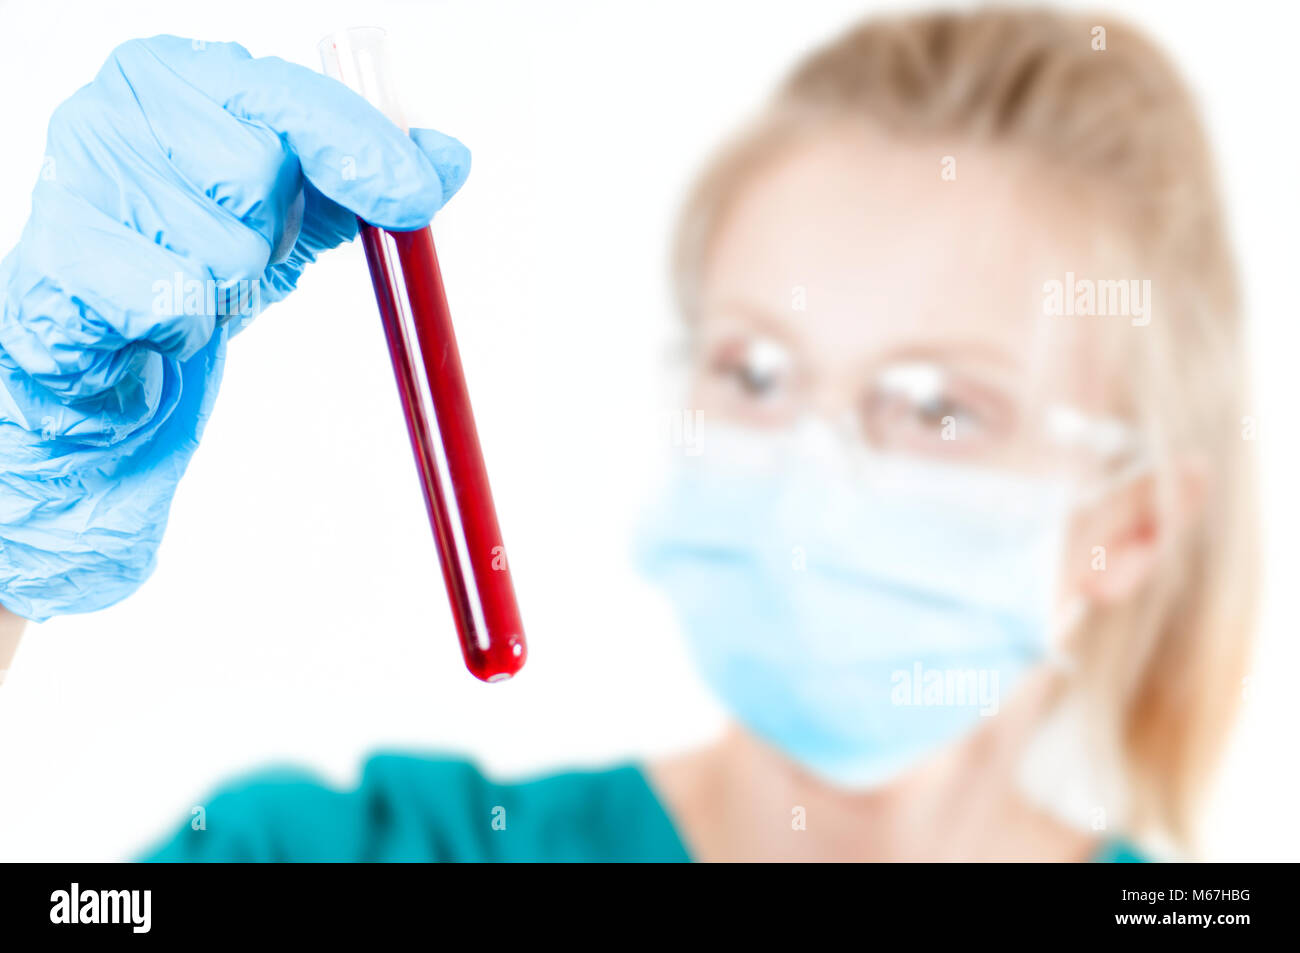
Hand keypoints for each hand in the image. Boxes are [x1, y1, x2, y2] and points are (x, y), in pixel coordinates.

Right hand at [0, 35, 469, 620]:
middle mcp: (122, 106)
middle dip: (271, 238)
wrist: (109, 349)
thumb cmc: (200, 260)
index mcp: (186, 74)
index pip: (290, 97)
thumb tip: (447, 160)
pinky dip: (185, 329)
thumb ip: (371, 180)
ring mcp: (79, 176)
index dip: (361, 150)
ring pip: (222, 249)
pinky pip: (173, 303)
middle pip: (259, 175)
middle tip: (240, 253)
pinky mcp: (56, 258)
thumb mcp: (303, 212)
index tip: (414, 195)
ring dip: (228, 291)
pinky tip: (156, 319)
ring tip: (192, 286)